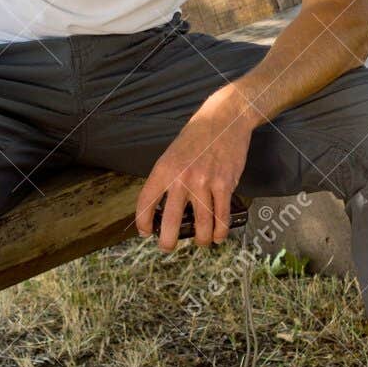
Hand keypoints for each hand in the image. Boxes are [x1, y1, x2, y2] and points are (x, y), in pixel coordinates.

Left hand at [134, 90, 253, 250]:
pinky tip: (217, 236)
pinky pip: (221, 216)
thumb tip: (160, 208)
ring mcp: (204, 182)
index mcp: (163, 170)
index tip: (146, 232)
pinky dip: (220, 231)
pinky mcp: (225, 184)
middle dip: (168, 242)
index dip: (143, 223)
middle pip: (171, 222)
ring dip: (201, 239)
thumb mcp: (171, 154)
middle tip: (167, 247)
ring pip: (202, 224)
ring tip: (200, 242)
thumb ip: (166, 179)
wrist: (224, 119)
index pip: (146, 203)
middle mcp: (182, 178)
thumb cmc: (196, 137)